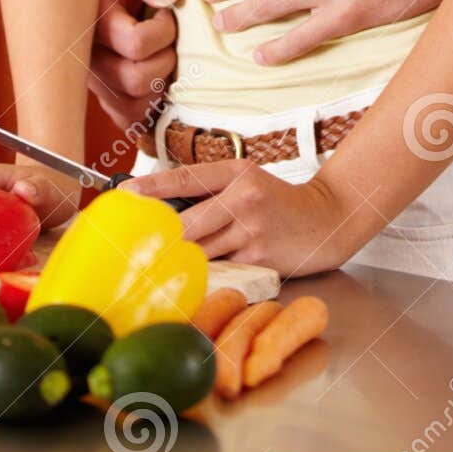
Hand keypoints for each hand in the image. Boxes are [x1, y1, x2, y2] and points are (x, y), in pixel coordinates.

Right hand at [88, 0, 178, 135]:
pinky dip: (154, 100)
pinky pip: (135, 119)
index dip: (162, 30)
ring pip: (137, 102)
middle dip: (165, 56)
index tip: (167, 12)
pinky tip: (156, 74)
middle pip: (137, 78)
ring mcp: (96, 85)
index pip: (135, 43)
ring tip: (163, 53)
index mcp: (90, 21)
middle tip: (169, 36)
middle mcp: (87, 57)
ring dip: (161, 77)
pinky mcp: (108, 105)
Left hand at [122, 160, 357, 278]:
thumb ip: (212, 191)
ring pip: (201, 250)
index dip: (153, 187)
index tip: (126, 193)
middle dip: (160, 237)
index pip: (186, 178)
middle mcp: (243, 198)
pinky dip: (206, 274)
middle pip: (187, 222)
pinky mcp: (259, 259)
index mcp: (237, 173)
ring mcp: (251, 230)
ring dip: (180, 260)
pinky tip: (194, 278)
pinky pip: (220, 269)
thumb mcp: (248, 182)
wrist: (326, 220)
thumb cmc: (278, 203)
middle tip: (133, 244)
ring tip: (157, 265)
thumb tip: (165, 207)